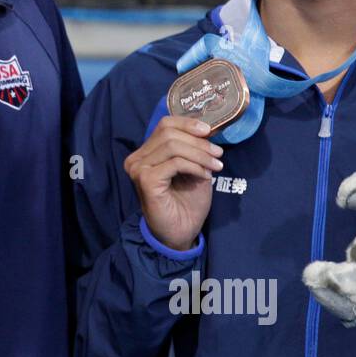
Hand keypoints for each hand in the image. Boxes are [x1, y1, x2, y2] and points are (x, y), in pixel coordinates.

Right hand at [124, 117, 222, 250]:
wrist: (181, 233)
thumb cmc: (186, 203)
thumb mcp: (193, 168)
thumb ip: (193, 149)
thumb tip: (206, 129)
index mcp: (145, 153)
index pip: (164, 125)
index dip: (188, 123)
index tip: (210, 131)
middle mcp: (137, 159)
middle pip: (169, 133)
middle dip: (198, 142)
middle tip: (218, 154)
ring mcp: (139, 169)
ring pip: (173, 146)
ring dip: (200, 155)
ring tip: (216, 166)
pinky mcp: (146, 180)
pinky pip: (175, 163)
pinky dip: (195, 166)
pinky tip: (205, 177)